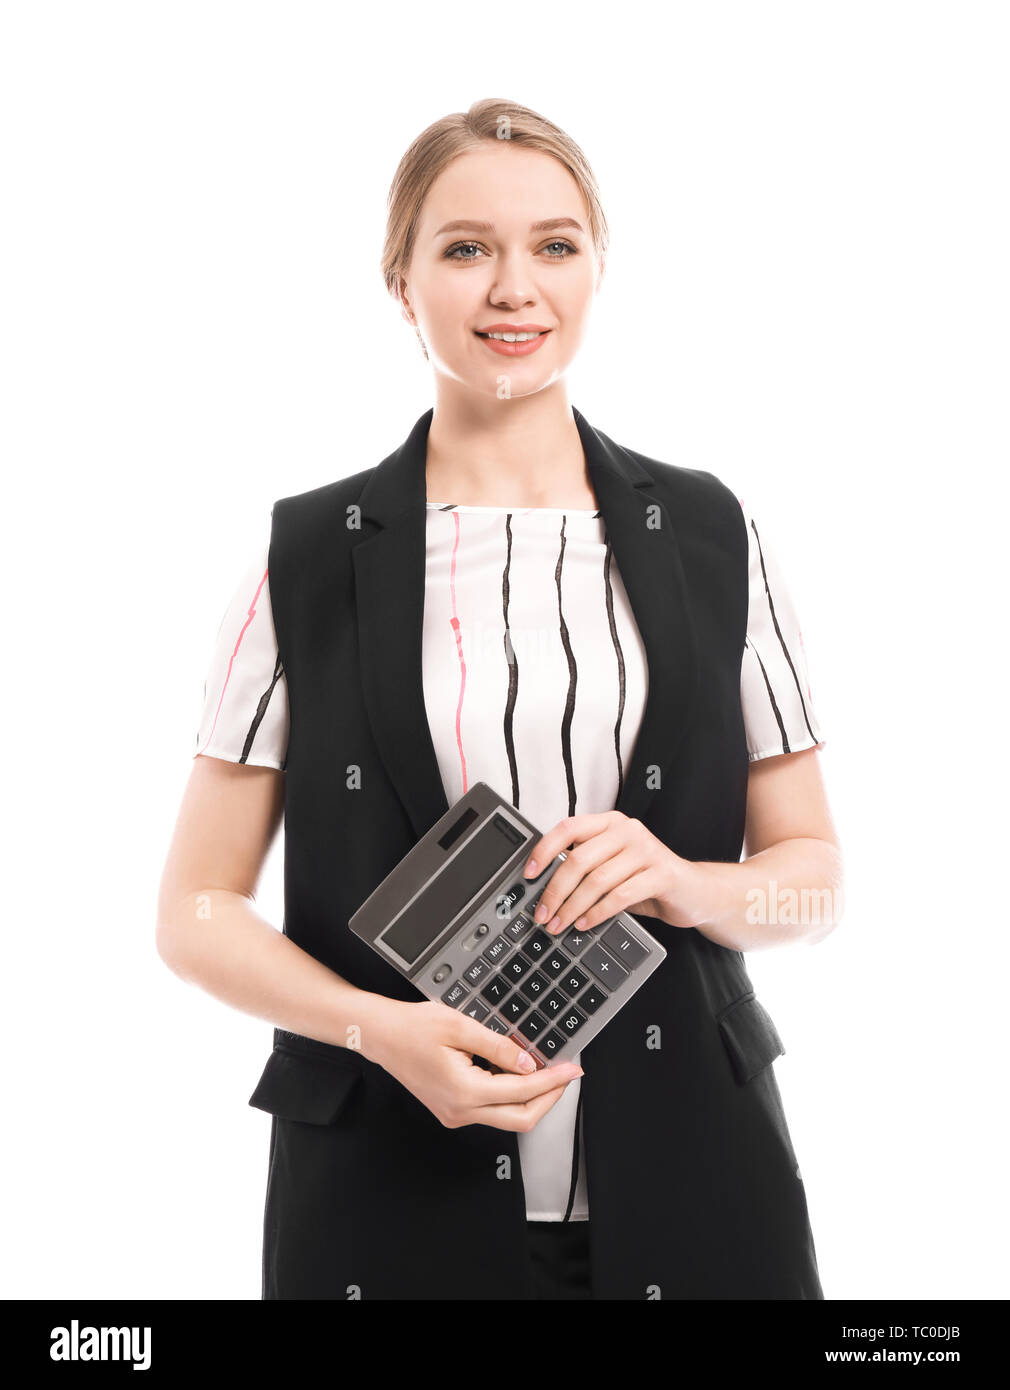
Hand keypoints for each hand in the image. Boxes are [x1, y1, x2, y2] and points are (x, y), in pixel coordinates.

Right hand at [363, 997, 583, 1131]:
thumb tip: (528, 1063)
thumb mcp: (460, 1026)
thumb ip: (498, 1047)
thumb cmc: (412, 1028)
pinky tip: (517, 1074)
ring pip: (507, 1117)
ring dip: (531, 1097)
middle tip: (566, 1074)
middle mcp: (460, 1111)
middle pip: (520, 1118)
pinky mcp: (452, 1109)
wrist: (381, 1036)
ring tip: (546, 1070)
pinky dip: (510, 1095)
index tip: (572, 1069)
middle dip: (549, 1097)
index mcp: (464, 1092)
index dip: (552, 1081)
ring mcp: (455, 1114)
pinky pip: (491, 1109)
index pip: (522, 1092)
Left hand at [521, 811, 706, 935]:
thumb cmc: (647, 880)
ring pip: (597, 880)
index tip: (528, 874)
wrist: (695, 892)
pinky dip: (598, 913)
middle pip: (578, 859)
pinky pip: (620, 896)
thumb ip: (586, 868)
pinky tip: (585, 924)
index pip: (568, 828)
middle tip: (543, 914)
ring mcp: (646, 850)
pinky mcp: (662, 873)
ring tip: (560, 925)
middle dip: (555, 891)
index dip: (543, 850)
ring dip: (572, 908)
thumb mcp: (613, 868)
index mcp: (610, 822)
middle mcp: (628, 830)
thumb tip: (544, 889)